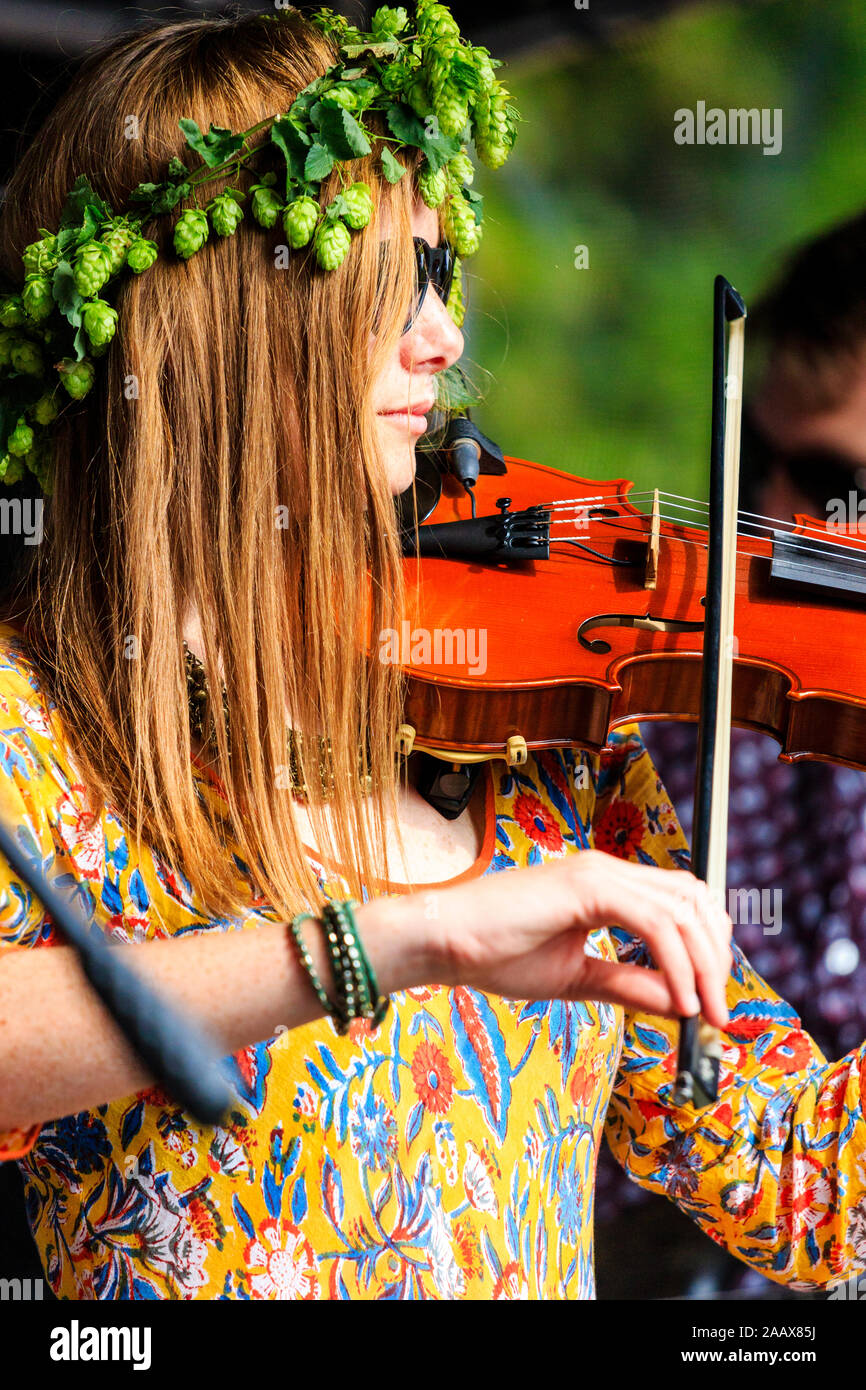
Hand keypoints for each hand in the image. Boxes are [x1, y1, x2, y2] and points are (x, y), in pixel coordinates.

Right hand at [419, 850, 731, 1024]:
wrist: (442, 942)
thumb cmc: (496, 954)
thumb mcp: (577, 979)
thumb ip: (630, 986)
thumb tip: (682, 1003)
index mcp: (606, 886)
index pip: (681, 903)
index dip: (706, 947)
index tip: (710, 998)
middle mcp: (608, 870)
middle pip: (693, 900)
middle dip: (715, 956)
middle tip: (717, 1010)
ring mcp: (598, 873)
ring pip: (681, 908)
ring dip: (703, 963)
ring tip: (704, 1011)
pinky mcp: (586, 886)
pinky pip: (653, 922)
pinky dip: (675, 961)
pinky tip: (679, 999)